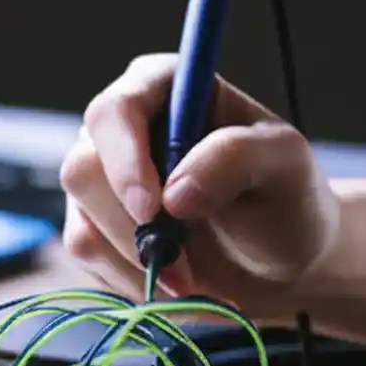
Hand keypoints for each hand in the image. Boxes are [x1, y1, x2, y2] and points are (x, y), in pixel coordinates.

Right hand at [60, 53, 341, 319]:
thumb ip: (237, 157)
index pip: (114, 111)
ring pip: (81, 219)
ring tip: (191, 275)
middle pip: (83, 169)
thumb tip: (174, 191)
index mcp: (162, 86)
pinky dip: (129, 278)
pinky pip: (86, 253)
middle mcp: (119, 126)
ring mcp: (99, 176)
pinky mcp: (89, 221)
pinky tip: (172, 280)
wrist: (275, 262)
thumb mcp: (285, 164)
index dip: (124, 161)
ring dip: (136, 260)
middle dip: (133, 227)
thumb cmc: (283, 199)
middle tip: (185, 262)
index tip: (153, 209)